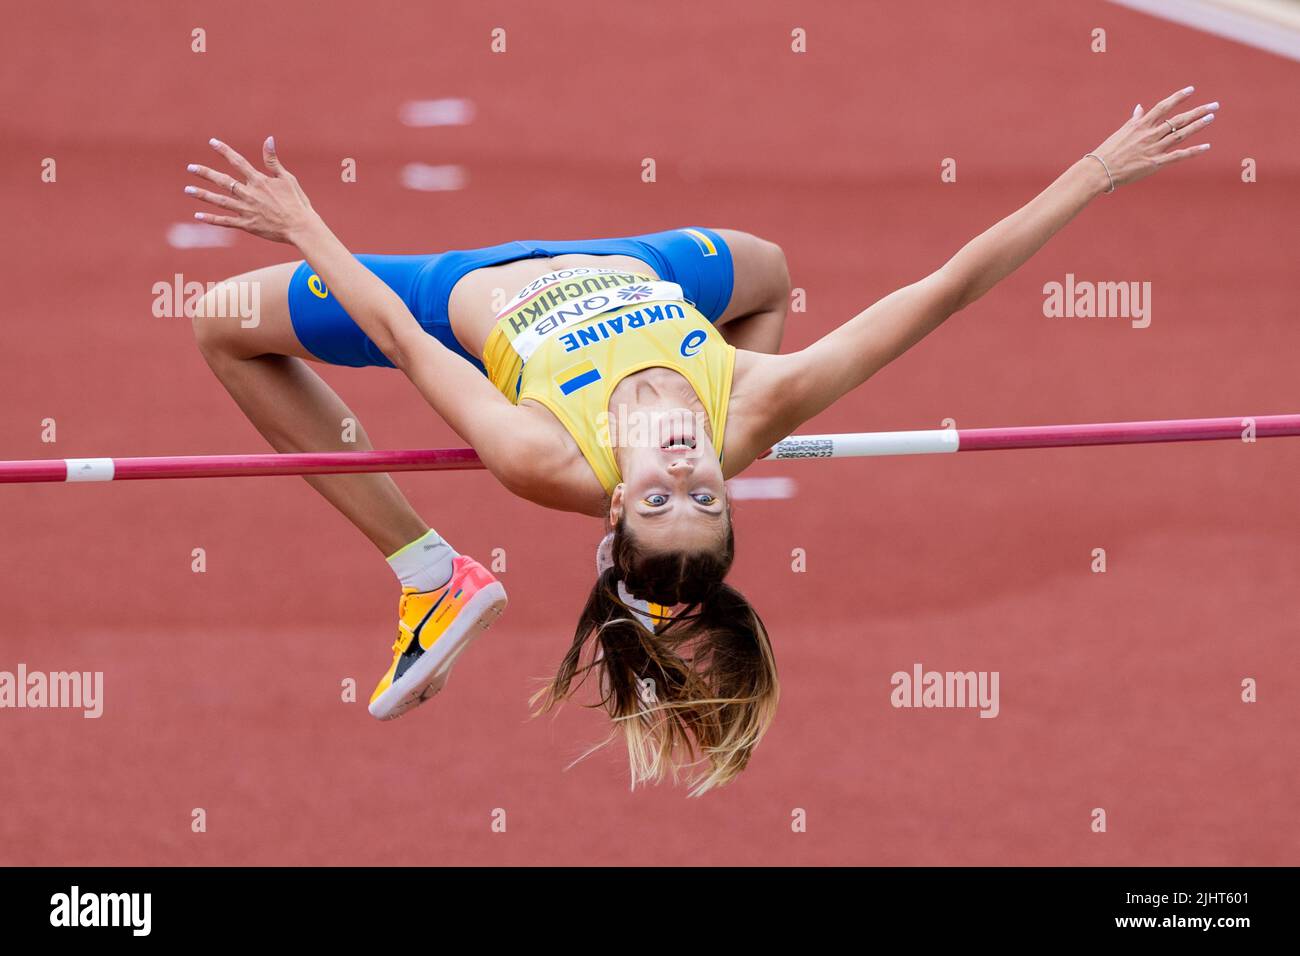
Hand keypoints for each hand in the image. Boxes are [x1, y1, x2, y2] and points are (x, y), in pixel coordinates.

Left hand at [185, 137, 318, 242]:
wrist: (301, 227)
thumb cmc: (297, 203)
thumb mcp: (287, 178)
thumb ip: (273, 160)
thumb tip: (268, 139)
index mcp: (259, 181)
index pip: (237, 161)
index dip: (224, 150)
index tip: (212, 142)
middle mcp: (249, 194)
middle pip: (223, 181)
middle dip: (205, 173)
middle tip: (191, 167)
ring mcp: (246, 210)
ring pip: (219, 201)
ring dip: (202, 194)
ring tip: (188, 190)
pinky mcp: (247, 225)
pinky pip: (225, 221)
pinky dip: (211, 219)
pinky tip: (198, 216)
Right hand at [1088, 86, 1216, 189]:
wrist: (1099, 170)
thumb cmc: (1108, 151)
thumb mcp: (1121, 132)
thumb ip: (1134, 120)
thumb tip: (1140, 108)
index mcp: (1141, 125)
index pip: (1163, 106)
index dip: (1178, 97)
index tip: (1191, 90)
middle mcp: (1150, 134)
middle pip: (1179, 119)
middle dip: (1198, 111)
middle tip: (1214, 105)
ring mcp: (1154, 148)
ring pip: (1181, 134)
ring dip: (1198, 125)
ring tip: (1211, 117)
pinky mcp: (1155, 163)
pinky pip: (1178, 156)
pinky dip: (1193, 151)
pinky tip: (1206, 147)